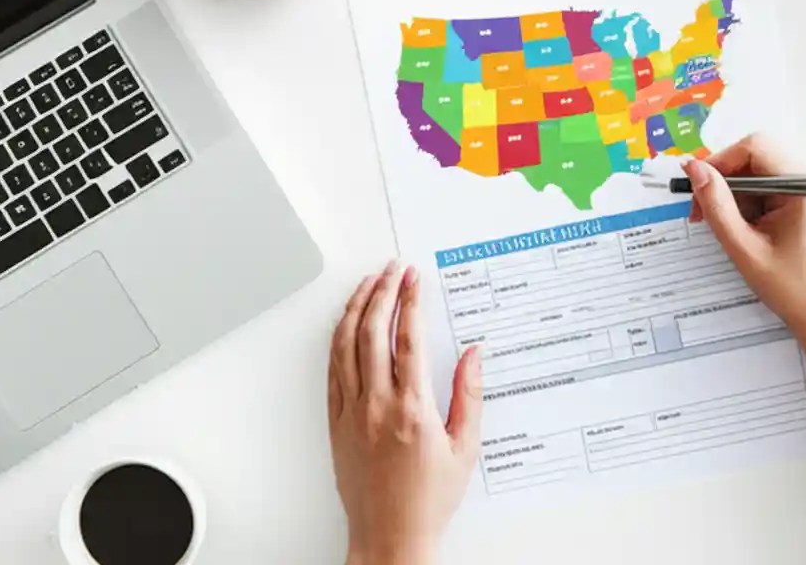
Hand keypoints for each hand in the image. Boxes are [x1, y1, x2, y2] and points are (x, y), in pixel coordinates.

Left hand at [329, 261, 482, 564]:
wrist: (390, 535)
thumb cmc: (428, 499)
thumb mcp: (465, 447)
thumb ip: (469, 395)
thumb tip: (473, 354)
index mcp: (413, 408)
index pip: (408, 337)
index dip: (411, 300)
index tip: (415, 278)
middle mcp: (377, 405)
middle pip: (372, 331)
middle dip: (382, 292)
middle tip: (392, 270)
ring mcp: (352, 412)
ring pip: (345, 345)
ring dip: (355, 308)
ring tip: (367, 285)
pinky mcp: (336, 423)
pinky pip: (333, 371)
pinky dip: (337, 340)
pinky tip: (345, 326)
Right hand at [684, 134, 805, 342]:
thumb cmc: (790, 288)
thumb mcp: (743, 247)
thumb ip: (716, 205)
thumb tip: (695, 169)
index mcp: (804, 187)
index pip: (755, 148)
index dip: (720, 161)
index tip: (697, 186)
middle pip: (757, 158)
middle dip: (724, 181)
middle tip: (701, 212)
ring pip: (761, 173)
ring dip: (736, 195)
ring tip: (726, 228)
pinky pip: (772, 188)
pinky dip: (751, 203)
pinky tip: (744, 229)